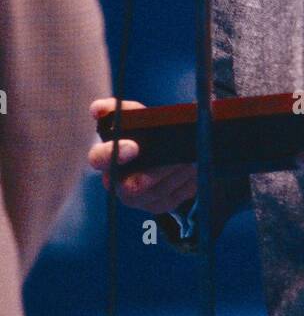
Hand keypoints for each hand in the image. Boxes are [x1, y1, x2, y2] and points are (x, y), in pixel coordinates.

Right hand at [89, 98, 197, 213]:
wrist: (165, 150)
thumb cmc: (145, 133)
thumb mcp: (134, 118)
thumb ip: (119, 110)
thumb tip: (97, 109)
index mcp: (107, 160)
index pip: (99, 159)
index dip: (114, 154)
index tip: (134, 147)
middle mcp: (117, 185)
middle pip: (134, 186)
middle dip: (159, 171)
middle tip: (179, 158)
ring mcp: (138, 200)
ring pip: (158, 191)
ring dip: (177, 174)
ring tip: (192, 159)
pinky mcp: (158, 206)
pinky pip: (174, 198)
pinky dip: (186, 182)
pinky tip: (193, 170)